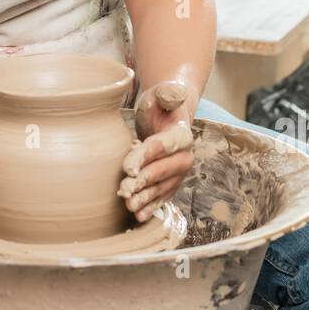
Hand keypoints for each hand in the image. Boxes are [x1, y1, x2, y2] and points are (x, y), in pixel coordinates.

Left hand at [118, 79, 195, 222]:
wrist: (167, 117)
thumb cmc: (160, 105)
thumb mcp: (161, 94)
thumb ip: (167, 94)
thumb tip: (171, 95)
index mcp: (182, 135)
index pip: (162, 146)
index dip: (145, 157)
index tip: (127, 167)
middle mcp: (185, 157)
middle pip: (161, 171)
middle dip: (142, 182)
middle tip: (124, 190)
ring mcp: (179, 173)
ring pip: (161, 188)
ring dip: (145, 198)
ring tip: (129, 206)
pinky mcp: (171, 183)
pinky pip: (161, 197)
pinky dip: (150, 207)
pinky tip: (138, 216)